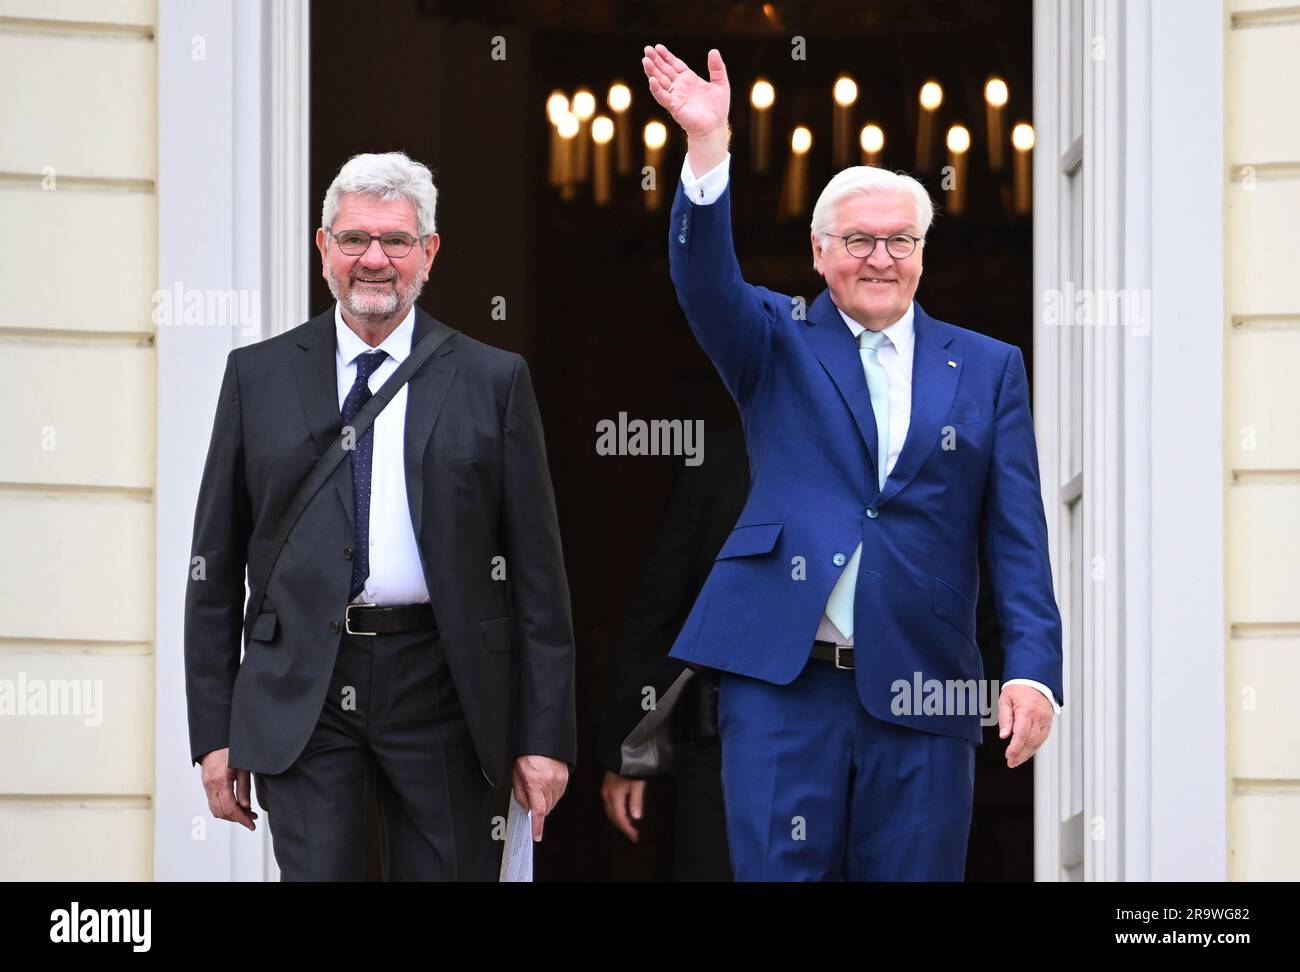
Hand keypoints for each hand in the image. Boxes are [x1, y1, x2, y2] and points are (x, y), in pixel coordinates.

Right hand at [201, 747, 257, 830]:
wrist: (216, 739)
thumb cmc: (231, 749)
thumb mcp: (244, 767)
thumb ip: (244, 788)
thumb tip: (246, 806)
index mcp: (221, 781)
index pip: (230, 808)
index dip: (241, 819)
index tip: (251, 824)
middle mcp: (210, 785)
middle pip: (222, 812)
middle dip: (237, 818)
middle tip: (251, 818)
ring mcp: (206, 785)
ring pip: (215, 809)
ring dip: (230, 814)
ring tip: (246, 812)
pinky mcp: (206, 784)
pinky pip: (213, 802)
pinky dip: (223, 807)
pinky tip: (236, 804)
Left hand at [512, 754, 568, 841]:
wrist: (541, 742)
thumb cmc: (527, 756)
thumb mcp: (517, 774)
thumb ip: (520, 793)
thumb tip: (525, 807)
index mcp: (535, 783)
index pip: (538, 810)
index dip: (537, 826)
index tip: (537, 835)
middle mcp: (549, 783)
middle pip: (546, 808)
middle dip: (539, 809)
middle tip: (532, 800)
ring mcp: (559, 780)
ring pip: (553, 802)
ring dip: (546, 802)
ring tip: (539, 789)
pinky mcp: (565, 777)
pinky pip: (559, 793)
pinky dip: (553, 794)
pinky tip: (546, 786)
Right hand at [600, 772, 646, 842]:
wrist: (619, 754)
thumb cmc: (629, 767)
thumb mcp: (637, 784)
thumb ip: (636, 801)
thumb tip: (636, 817)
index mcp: (613, 797)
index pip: (620, 819)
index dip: (627, 829)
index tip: (635, 837)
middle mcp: (606, 796)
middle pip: (613, 817)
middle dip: (623, 826)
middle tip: (633, 833)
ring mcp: (605, 791)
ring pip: (611, 812)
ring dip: (620, 819)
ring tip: (631, 824)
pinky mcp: (606, 787)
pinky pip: (610, 805)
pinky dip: (617, 811)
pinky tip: (625, 811)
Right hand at [642, 44, 730, 174]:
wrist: (715, 127)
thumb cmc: (718, 109)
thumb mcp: (721, 84)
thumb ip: (717, 68)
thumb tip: (713, 51)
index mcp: (689, 79)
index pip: (674, 65)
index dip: (666, 56)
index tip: (658, 47)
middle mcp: (680, 87)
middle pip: (665, 70)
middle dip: (656, 60)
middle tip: (647, 49)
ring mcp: (676, 96)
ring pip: (661, 81)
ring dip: (652, 71)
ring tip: (645, 61)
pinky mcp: (674, 107)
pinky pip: (663, 97)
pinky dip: (657, 89)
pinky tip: (652, 80)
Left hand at [998, 684, 1053, 767]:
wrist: (1034, 679)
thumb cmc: (1018, 688)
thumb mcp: (1005, 699)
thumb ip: (1004, 718)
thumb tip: (1004, 735)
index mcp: (1027, 711)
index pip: (1021, 735)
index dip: (1015, 748)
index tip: (1008, 756)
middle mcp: (1039, 717)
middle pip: (1030, 741)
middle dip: (1020, 755)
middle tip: (1011, 763)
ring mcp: (1045, 720)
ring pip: (1038, 742)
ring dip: (1028, 754)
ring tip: (1017, 761)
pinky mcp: (1048, 722)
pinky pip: (1042, 738)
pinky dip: (1034, 747)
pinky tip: (1027, 753)